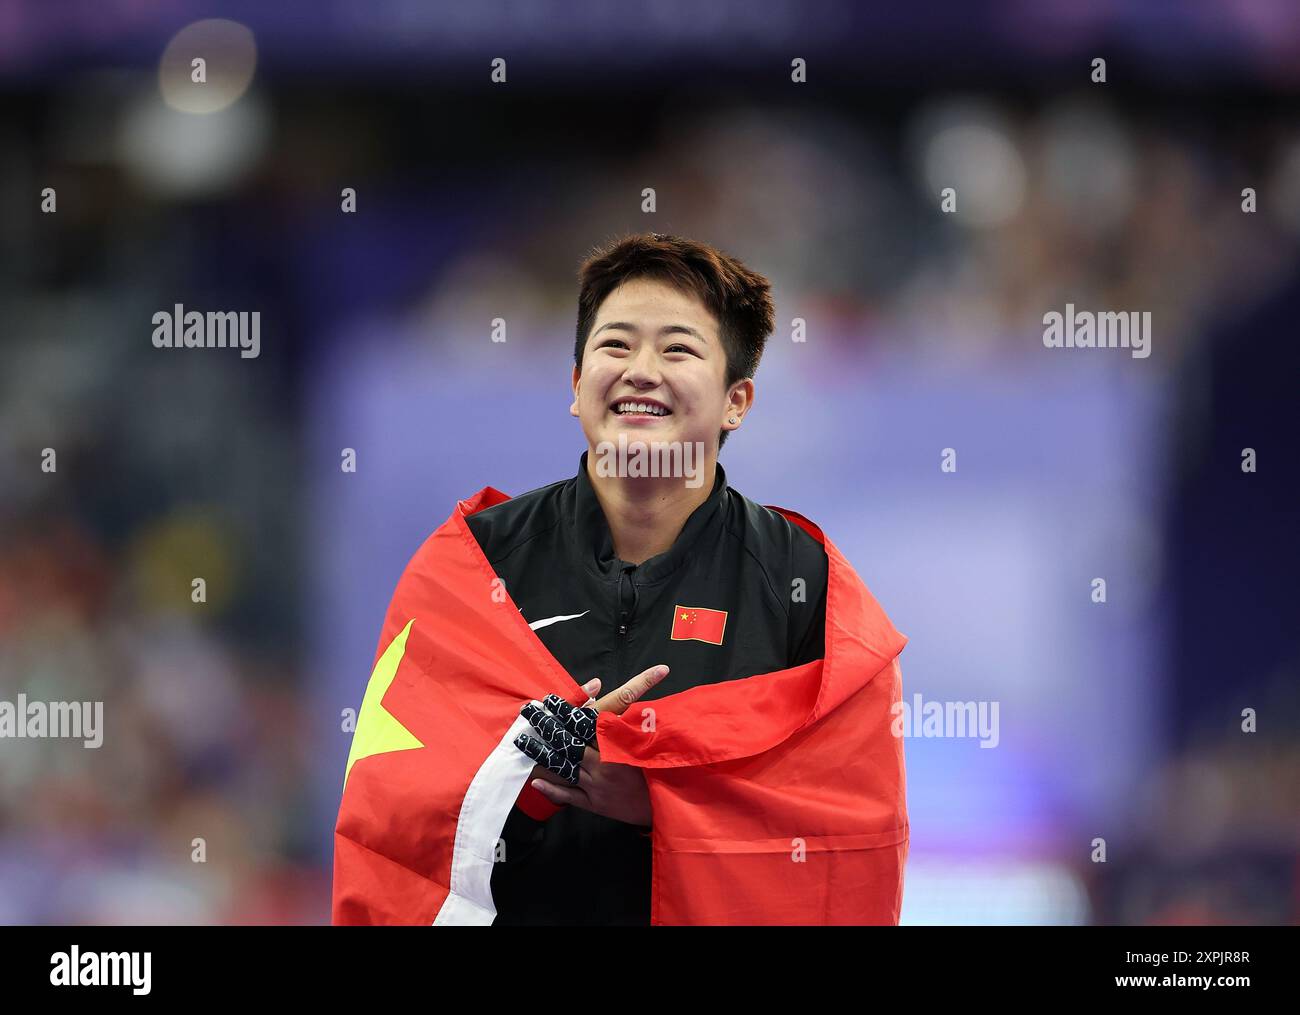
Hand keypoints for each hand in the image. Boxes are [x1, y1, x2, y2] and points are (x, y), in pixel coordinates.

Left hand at [515, 664, 667, 824]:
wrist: (663, 806)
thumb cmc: (657, 771)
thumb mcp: (644, 743)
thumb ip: (624, 725)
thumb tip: (607, 707)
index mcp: (615, 746)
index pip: (584, 724)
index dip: (565, 711)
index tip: (549, 699)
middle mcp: (602, 764)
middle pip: (568, 742)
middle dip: (547, 725)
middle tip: (528, 712)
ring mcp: (595, 785)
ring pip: (562, 766)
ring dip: (541, 752)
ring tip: (522, 739)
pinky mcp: (594, 804)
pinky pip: (568, 795)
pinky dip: (551, 788)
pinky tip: (534, 781)